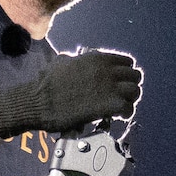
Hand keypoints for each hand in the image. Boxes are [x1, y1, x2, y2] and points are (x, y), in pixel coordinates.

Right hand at [0, 49, 142, 138]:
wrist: (40, 101)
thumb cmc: (46, 83)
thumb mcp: (62, 62)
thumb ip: (76, 60)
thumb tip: (73, 60)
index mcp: (98, 58)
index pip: (127, 62)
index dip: (124, 74)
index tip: (119, 82)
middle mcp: (107, 70)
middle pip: (135, 76)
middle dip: (130, 86)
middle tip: (121, 97)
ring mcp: (110, 87)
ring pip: (135, 91)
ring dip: (130, 100)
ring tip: (120, 108)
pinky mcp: (110, 105)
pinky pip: (128, 108)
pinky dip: (125, 114)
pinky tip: (116, 117)